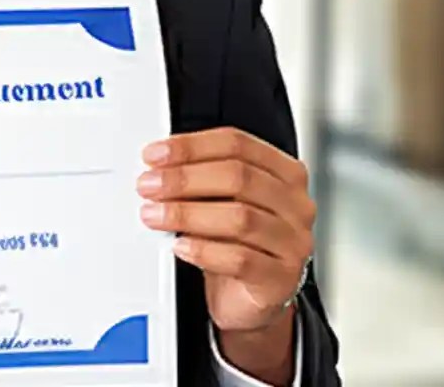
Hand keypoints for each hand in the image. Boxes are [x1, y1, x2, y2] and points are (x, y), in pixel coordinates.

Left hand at [137, 128, 314, 382]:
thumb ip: (200, 178)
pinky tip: (181, 246)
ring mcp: (293, 242)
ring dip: (187, 214)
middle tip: (149, 185)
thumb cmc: (234, 243)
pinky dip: (204, 250)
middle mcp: (294, 205)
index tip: (155, 155)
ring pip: (240, 218)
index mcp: (283, 174)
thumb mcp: (220, 201)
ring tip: (155, 215)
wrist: (247, 298)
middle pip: (239, 177)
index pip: (237, 145)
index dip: (191, 146)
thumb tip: (158, 165)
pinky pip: (241, 260)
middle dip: (184, 178)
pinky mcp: (281, 279)